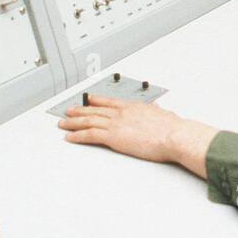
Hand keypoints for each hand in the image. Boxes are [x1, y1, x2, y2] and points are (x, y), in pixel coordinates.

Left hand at [58, 95, 217, 178]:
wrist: (174, 135)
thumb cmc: (173, 128)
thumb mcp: (165, 115)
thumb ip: (158, 112)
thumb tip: (159, 109)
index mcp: (133, 107)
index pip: (109, 102)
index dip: (96, 101)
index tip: (88, 100)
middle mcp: (122, 113)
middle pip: (94, 110)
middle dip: (79, 111)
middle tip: (68, 111)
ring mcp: (116, 124)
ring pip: (88, 121)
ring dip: (73, 122)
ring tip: (63, 123)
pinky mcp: (113, 137)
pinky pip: (89, 135)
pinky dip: (78, 136)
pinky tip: (70, 137)